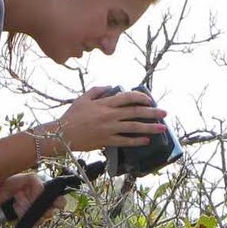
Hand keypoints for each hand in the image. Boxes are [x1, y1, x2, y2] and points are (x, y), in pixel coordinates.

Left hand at [0, 172, 64, 223]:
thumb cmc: (15, 183)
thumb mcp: (27, 177)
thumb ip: (36, 182)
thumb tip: (41, 191)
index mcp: (47, 194)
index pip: (60, 202)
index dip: (59, 203)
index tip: (54, 201)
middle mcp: (43, 206)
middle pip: (50, 213)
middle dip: (39, 205)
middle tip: (31, 197)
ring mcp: (34, 214)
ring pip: (39, 218)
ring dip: (27, 206)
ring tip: (18, 196)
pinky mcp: (25, 220)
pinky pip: (28, 221)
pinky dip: (20, 212)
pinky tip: (15, 204)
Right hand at [45, 85, 167, 153]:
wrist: (62, 134)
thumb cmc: (72, 116)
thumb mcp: (83, 98)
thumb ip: (97, 90)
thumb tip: (110, 86)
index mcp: (105, 103)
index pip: (128, 98)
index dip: (141, 97)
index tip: (150, 100)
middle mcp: (110, 115)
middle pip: (136, 112)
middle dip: (152, 112)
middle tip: (164, 113)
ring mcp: (109, 129)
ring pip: (134, 127)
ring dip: (150, 127)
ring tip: (162, 128)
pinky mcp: (107, 141)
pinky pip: (125, 141)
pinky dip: (137, 141)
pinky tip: (146, 140)